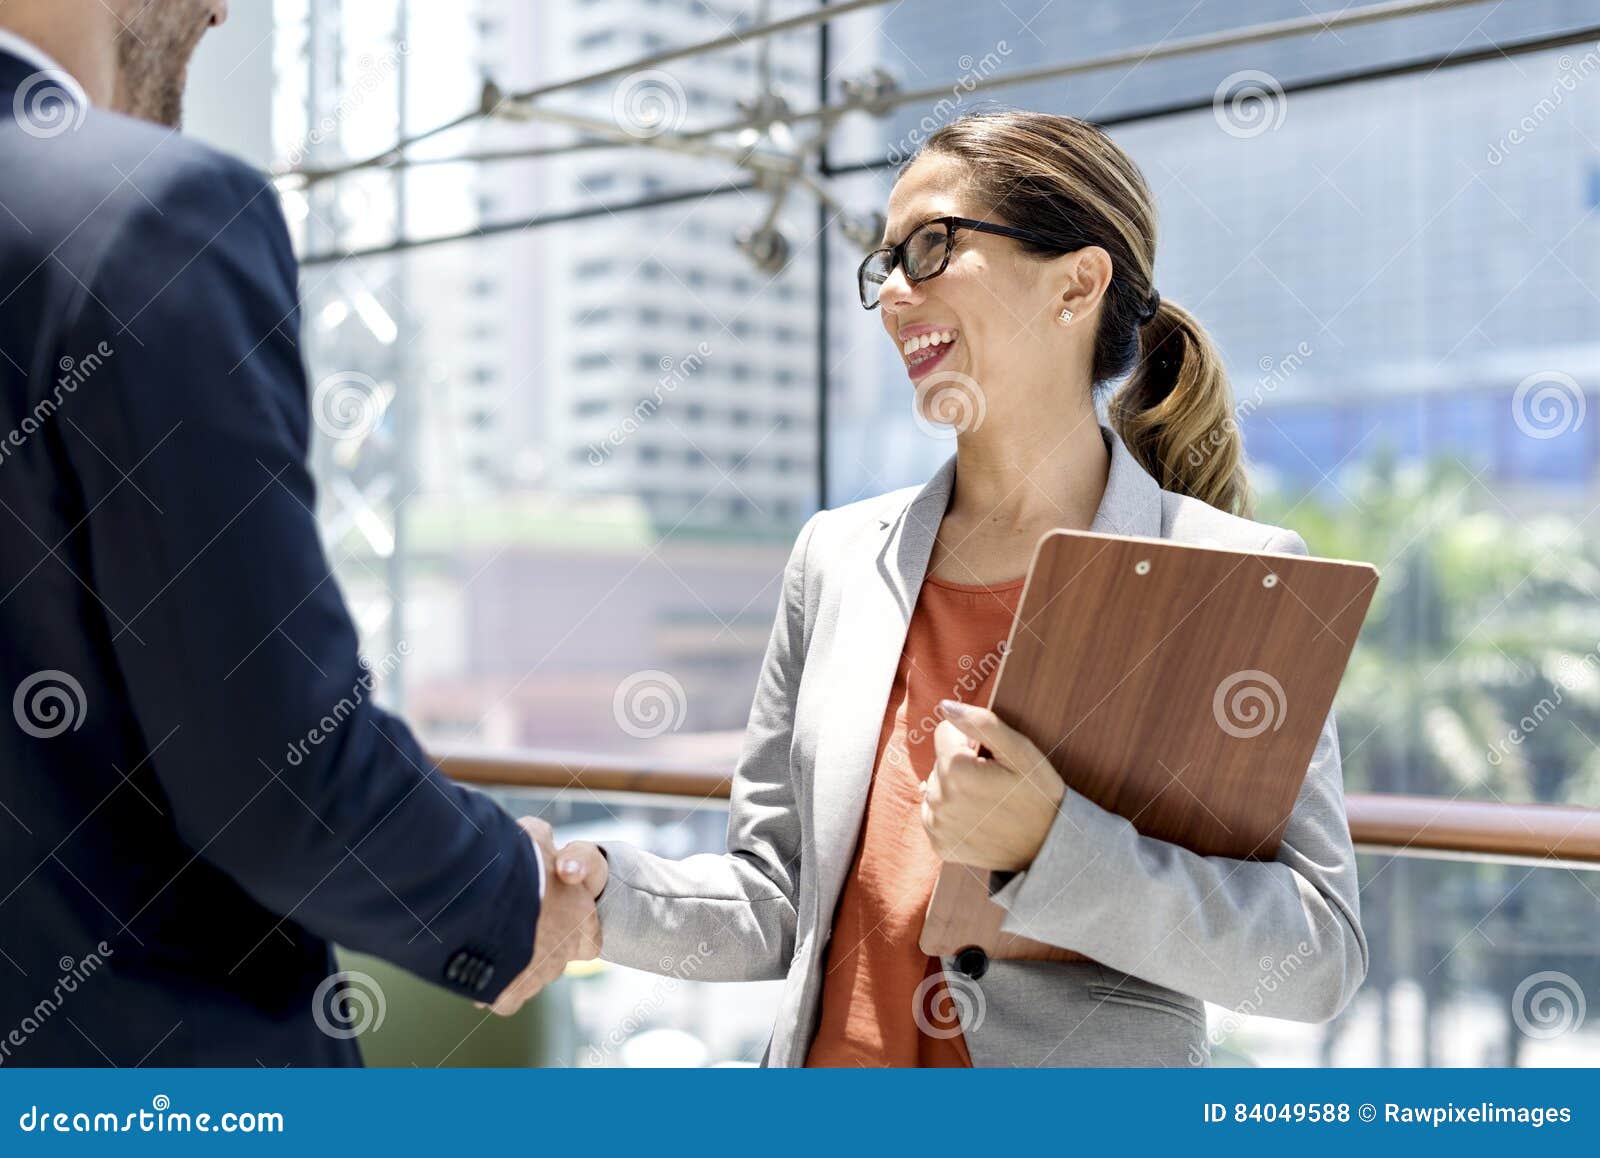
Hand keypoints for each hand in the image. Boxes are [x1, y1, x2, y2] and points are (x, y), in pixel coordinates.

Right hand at [485, 817, 602, 1015]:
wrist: (484, 895)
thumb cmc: (516, 863)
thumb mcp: (534, 839)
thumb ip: (543, 841)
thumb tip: (541, 837)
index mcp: (580, 919)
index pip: (589, 939)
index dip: (571, 928)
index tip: (550, 918)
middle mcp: (565, 953)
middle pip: (555, 958)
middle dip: (537, 945)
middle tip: (509, 926)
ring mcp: (538, 977)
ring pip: (529, 978)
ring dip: (514, 964)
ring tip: (487, 942)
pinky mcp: (510, 995)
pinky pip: (504, 997)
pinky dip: (493, 989)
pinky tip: (478, 970)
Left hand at [921, 700, 1065, 871]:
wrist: (1047, 847)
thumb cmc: (1038, 795)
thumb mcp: (1021, 752)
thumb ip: (981, 723)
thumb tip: (944, 706)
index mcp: (956, 770)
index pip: (944, 733)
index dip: (970, 741)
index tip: (991, 759)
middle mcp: (939, 798)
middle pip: (939, 761)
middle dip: (961, 764)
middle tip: (993, 782)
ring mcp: (938, 825)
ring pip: (935, 787)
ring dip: (955, 788)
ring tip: (987, 802)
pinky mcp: (940, 845)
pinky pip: (935, 815)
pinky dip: (951, 814)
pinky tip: (977, 819)